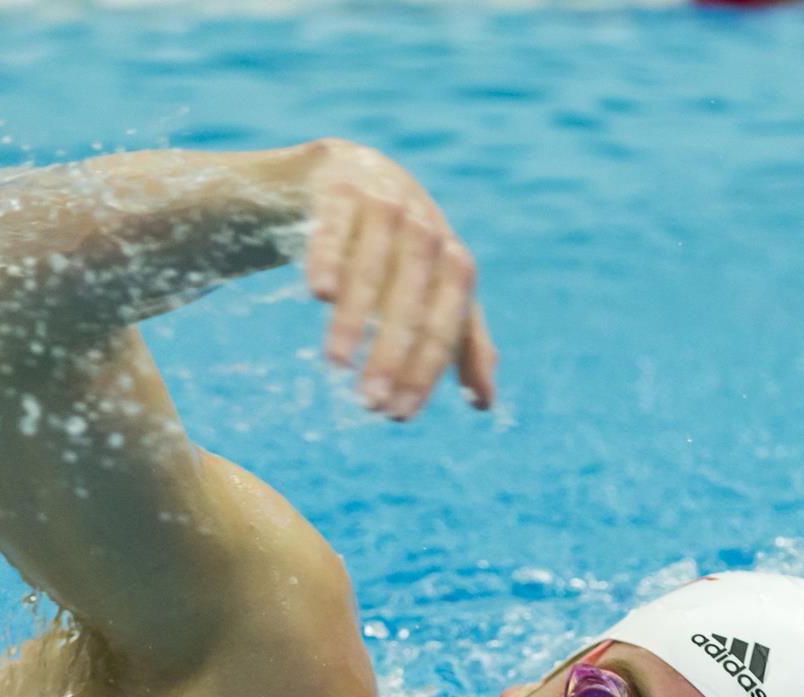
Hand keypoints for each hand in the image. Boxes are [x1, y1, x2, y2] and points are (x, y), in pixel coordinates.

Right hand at [301, 139, 497, 419]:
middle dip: (393, 353)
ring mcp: (384, 203)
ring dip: (356, 316)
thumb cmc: (401, 250)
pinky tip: (319, 294)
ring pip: (372, 264)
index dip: (426, 370)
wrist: (354, 173)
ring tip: (336, 364)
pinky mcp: (340, 187)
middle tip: (369, 403)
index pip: (447, 321)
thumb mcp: (436, 292)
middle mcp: (425, 229)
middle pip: (413, 297)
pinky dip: (329, 256)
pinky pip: (334, 224)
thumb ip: (463, 341)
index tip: (398, 415)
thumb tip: (484, 405)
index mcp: (454, 260)